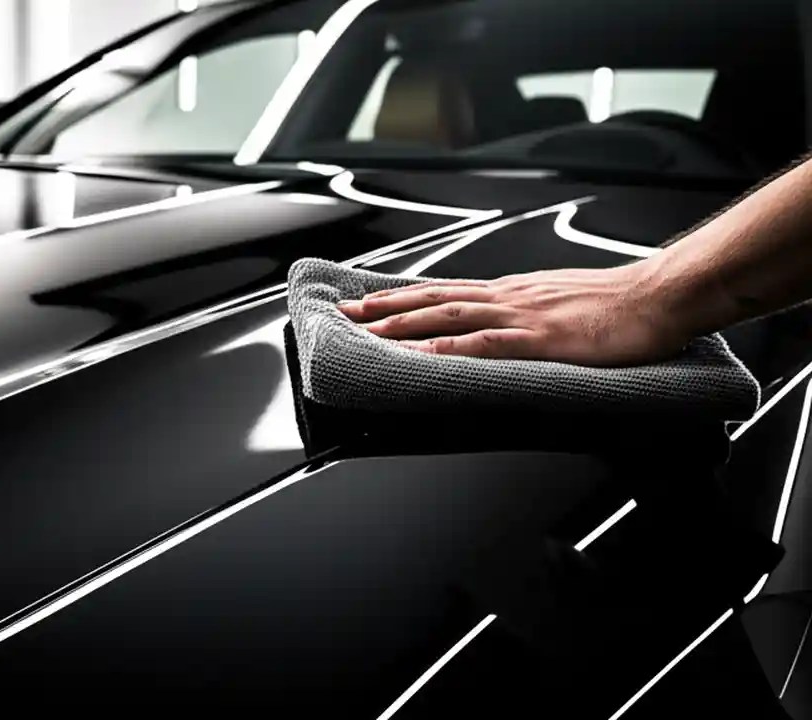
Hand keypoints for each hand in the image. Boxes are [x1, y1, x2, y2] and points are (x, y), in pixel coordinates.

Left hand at [337, 264, 694, 366]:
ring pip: (450, 315)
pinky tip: (427, 351)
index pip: (443, 292)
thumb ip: (522, 315)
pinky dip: (453, 346)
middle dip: (385, 308)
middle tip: (346, 314)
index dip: (400, 298)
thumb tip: (492, 327)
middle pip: (434, 299)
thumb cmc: (616, 305)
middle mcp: (508, 297)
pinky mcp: (544, 338)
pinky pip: (490, 342)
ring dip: (405, 324)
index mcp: (511, 292)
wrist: (659, 297)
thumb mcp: (557, 304)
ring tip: (369, 331)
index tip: (365, 302)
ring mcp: (523, 316)